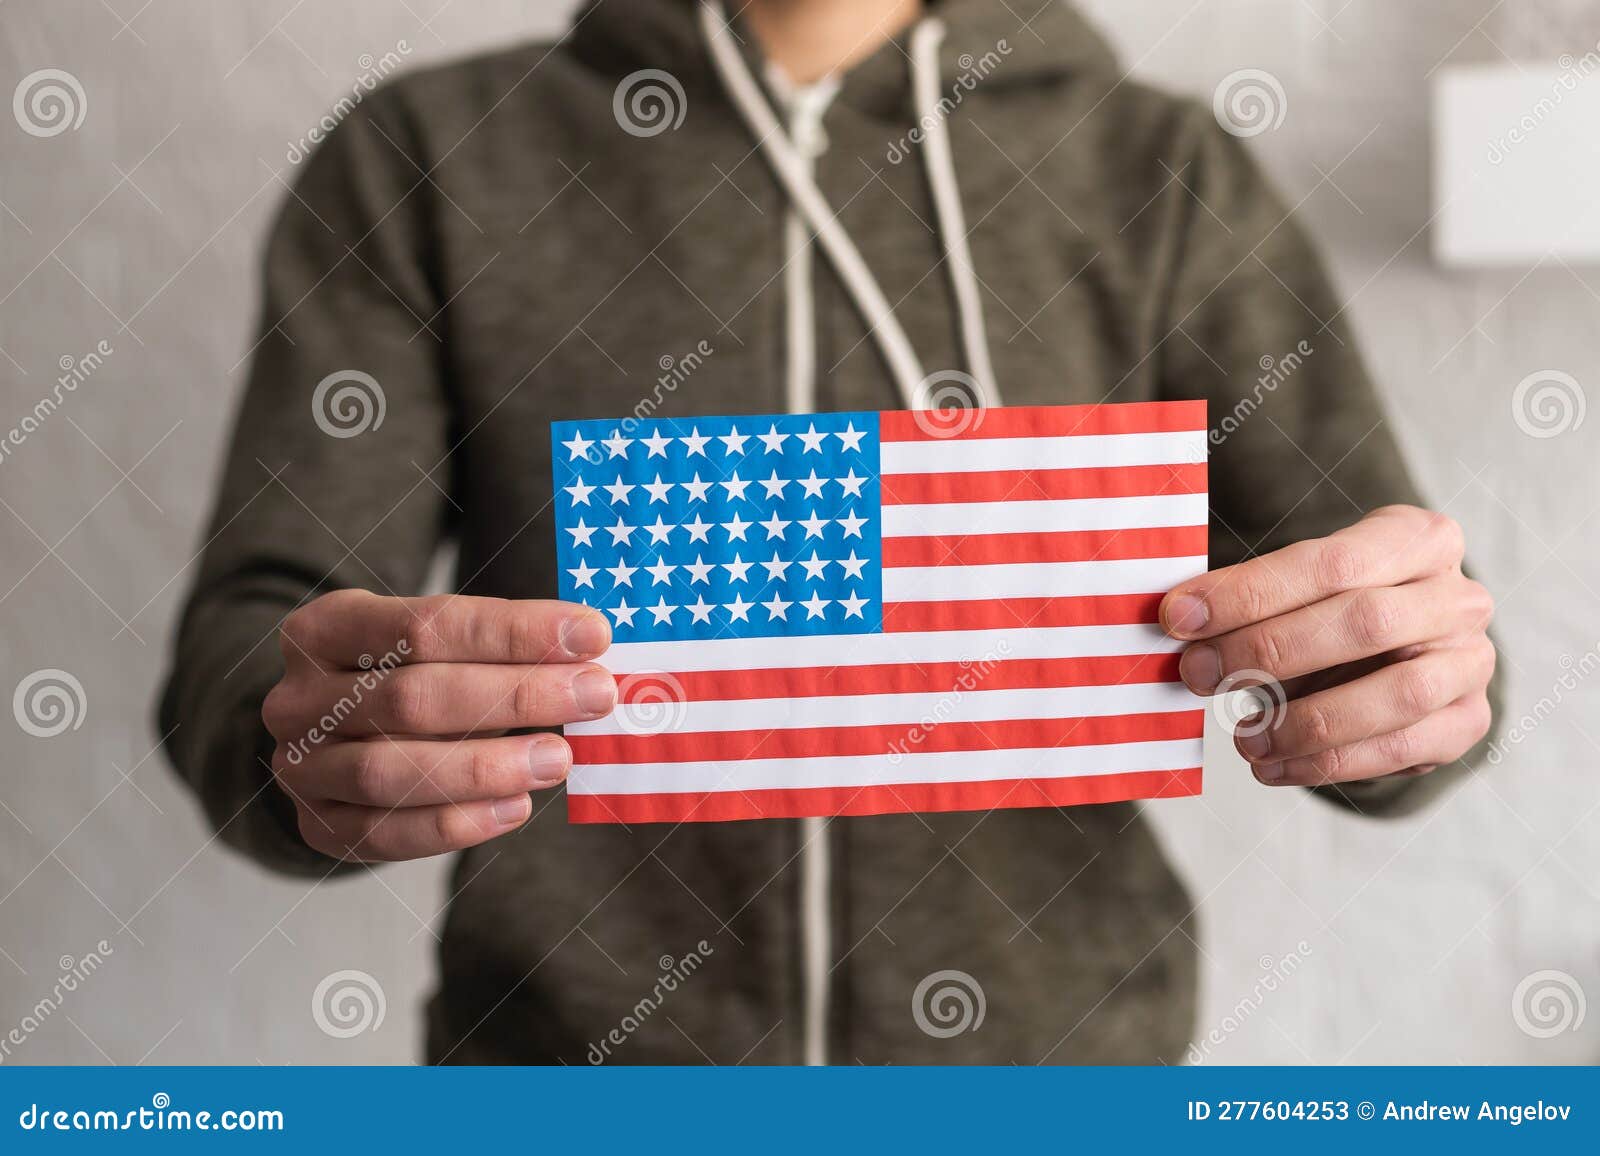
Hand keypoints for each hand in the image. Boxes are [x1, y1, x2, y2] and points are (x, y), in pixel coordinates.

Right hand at [263, 590, 614, 860]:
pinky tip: (516, 807)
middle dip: (516, 696)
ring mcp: (300, 767)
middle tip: (593, 695)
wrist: (337, 737)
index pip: (425, 624)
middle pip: (413, 697)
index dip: (514, 631)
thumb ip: (497, 646)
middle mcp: (297, 697)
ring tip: (559, 758)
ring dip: (487, 767)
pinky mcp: (319, 826)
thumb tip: (590, 654)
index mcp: (323, 629)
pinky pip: (387, 833)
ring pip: (392, 771)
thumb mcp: (435, 645)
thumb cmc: (406, 675)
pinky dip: (457, 824)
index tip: (591, 634)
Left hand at [1159, 505, 1494, 787]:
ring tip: (1241, 736)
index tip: (1179, 616)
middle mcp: (1458, 597)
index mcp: (1417, 538)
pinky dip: (1327, 764)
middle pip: (1364, 622)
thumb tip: (1179, 621)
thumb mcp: (1302, 585)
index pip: (1329, 563)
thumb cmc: (1335, 606)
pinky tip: (1273, 766)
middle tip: (1197, 674)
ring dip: (1305, 722)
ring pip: (1394, 695)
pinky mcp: (1468, 721)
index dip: (1249, 592)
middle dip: (1267, 651)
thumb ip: (1254, 599)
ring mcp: (1471, 661)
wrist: (1405, 648)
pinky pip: (1400, 749)